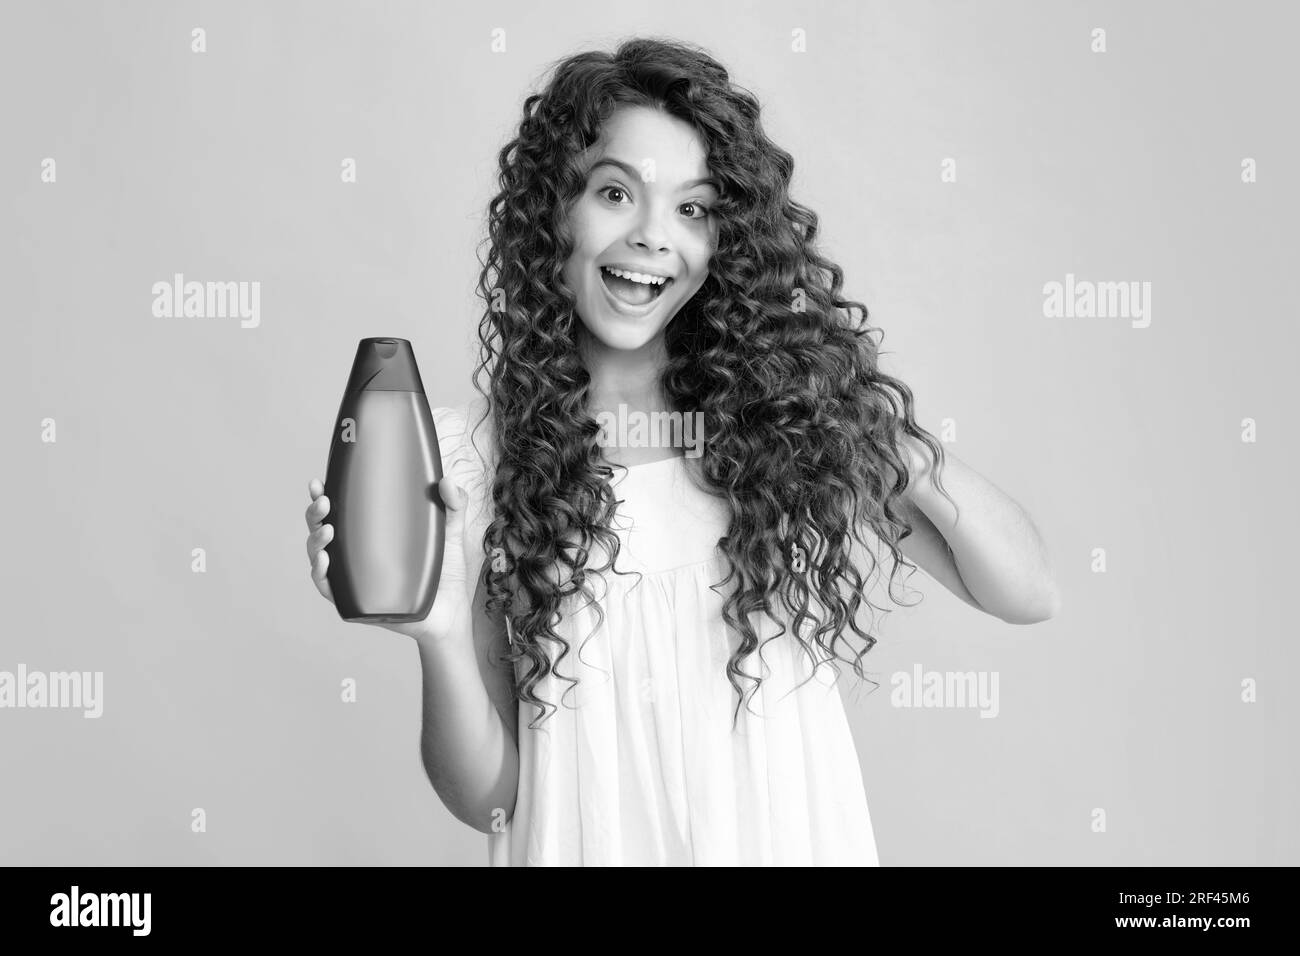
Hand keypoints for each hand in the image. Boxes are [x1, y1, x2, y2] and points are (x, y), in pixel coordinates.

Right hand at [304, 476, 471, 642]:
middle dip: (315, 514)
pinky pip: (330, 590)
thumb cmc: (448, 573)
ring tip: (328, 530)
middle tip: (324, 502)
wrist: (453, 611)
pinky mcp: (358, 603)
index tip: (318, 483)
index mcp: (371, 535)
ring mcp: (355, 579)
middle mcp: (357, 556)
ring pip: (320, 557)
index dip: (321, 497)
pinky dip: (321, 574)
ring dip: (315, 541)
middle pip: (322, 531)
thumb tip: (446, 481)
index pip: (339, 512)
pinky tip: (325, 561)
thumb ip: (454, 503)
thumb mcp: (451, 532)